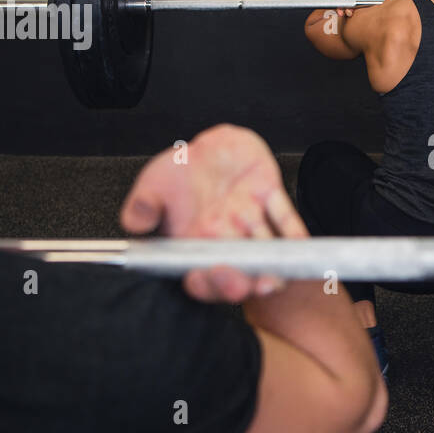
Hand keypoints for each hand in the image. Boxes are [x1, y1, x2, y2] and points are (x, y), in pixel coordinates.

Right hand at [119, 124, 306, 302]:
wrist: (208, 146)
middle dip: (245, 282)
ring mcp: (251, 222)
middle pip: (239, 271)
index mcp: (197, 246)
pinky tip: (297, 245)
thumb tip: (136, 223)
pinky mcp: (270, 197)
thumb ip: (141, 208)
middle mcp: (227, 240)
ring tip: (272, 274)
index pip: (203, 279)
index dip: (210, 285)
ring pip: (265, 251)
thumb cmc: (181, 172)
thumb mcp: (152, 185)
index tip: (212, 280)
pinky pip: (286, 218)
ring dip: (271, 264)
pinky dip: (293, 231)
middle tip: (249, 285)